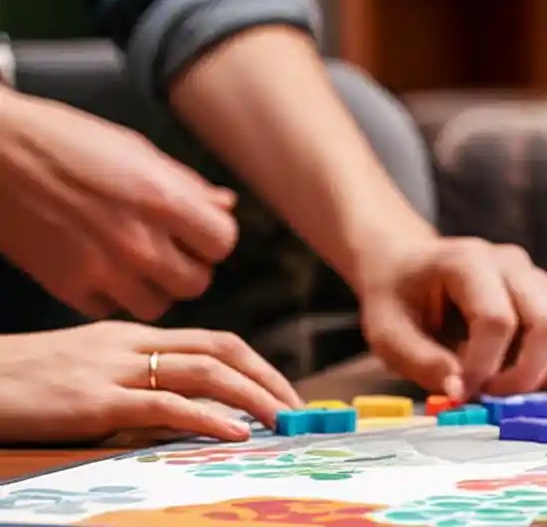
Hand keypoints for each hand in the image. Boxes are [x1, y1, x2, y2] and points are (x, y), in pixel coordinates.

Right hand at [0, 92, 237, 320]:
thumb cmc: (64, 140)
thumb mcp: (137, 150)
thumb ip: (187, 185)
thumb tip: (225, 205)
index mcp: (164, 201)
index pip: (222, 244)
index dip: (212, 237)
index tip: (196, 231)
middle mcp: (139, 241)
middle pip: (196, 283)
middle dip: (188, 267)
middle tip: (169, 250)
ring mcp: (102, 268)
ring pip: (158, 306)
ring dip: (153, 288)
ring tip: (136, 264)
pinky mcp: (66, 285)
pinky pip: (110, 310)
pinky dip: (111, 296)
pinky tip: (101, 270)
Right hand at [0, 321, 302, 444]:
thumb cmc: (21, 382)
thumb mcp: (86, 372)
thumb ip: (133, 382)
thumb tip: (184, 410)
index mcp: (131, 335)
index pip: (213, 341)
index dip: (256, 364)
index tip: (283, 391)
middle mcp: (130, 344)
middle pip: (221, 350)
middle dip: (267, 377)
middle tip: (297, 408)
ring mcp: (113, 369)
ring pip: (204, 372)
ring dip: (252, 395)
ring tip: (281, 419)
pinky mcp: (94, 401)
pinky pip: (165, 404)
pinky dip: (208, 416)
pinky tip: (235, 432)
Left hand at [356, 237, 546, 399]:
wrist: (408, 263)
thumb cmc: (397, 297)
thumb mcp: (387, 333)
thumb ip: (421, 363)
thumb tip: (461, 393)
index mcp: (468, 262)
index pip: (497, 321)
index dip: (483, 368)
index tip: (460, 391)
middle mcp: (513, 263)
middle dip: (527, 375)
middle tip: (494, 396)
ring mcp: (539, 275)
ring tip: (516, 387)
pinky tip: (537, 372)